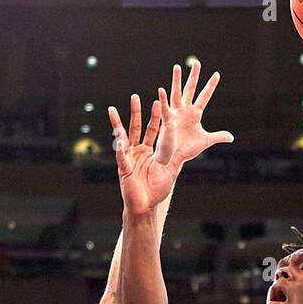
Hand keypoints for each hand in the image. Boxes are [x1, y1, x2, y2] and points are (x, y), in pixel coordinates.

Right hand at [110, 94, 175, 215]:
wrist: (146, 206)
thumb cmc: (157, 191)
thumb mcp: (171, 171)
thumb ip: (177, 157)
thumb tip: (190, 146)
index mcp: (149, 151)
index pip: (152, 130)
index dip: (155, 117)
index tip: (157, 102)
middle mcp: (137, 152)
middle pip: (136, 128)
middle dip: (136, 112)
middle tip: (135, 97)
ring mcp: (129, 158)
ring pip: (123, 137)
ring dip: (118, 123)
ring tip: (112, 110)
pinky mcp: (123, 168)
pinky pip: (121, 157)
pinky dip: (120, 149)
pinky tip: (119, 140)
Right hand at [155, 61, 233, 168]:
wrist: (175, 158)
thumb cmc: (188, 149)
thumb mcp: (206, 141)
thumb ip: (218, 136)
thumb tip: (231, 137)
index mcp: (195, 114)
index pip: (204, 96)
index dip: (211, 86)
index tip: (217, 74)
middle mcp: (185, 110)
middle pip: (190, 90)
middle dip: (194, 77)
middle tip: (197, 63)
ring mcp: (175, 114)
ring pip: (176, 94)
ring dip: (176, 81)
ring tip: (177, 67)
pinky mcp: (168, 121)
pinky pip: (166, 109)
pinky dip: (163, 100)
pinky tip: (161, 89)